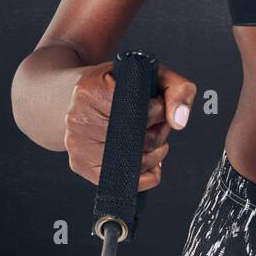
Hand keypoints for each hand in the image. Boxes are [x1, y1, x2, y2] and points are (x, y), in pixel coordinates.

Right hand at [64, 61, 196, 190]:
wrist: (78, 95)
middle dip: (158, 133)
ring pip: (131, 163)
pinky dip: (143, 175)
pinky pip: (121, 181)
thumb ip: (177, 90)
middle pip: (135, 140)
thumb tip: (178, 120)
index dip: (158, 112)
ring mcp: (77, 144)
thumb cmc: (116, 86)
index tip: (157, 107)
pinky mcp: (80, 165)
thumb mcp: (152, 74)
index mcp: (90, 90)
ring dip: (152, 154)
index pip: (138, 110)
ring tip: (148, 138)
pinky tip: (145, 159)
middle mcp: (78, 118)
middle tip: (156, 123)